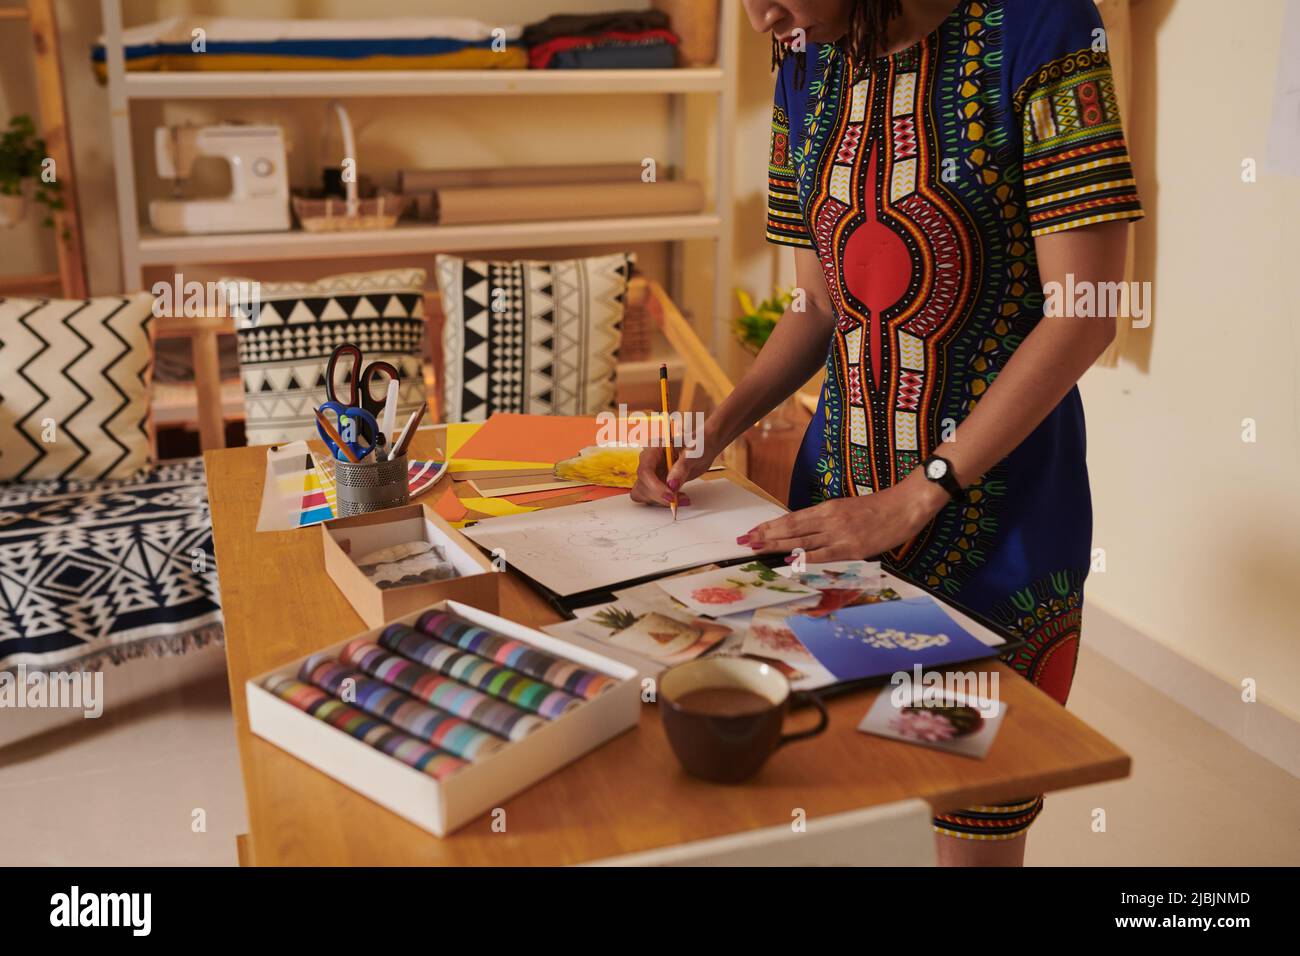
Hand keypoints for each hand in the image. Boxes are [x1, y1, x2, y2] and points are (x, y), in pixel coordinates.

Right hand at [628, 431, 718, 508]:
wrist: (704, 448)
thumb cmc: (699, 444)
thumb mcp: (694, 453)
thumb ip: (682, 467)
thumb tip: (672, 484)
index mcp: (654, 449)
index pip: (645, 470)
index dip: (655, 486)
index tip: (670, 496)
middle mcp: (649, 461)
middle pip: (642, 484)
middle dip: (659, 496)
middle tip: (678, 500)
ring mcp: (652, 473)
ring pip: (644, 493)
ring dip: (660, 500)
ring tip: (681, 498)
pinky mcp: (656, 483)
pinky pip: (652, 497)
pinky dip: (663, 502)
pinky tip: (678, 498)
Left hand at [738, 471, 950, 561]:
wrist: (905, 505)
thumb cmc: (879, 508)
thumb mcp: (848, 508)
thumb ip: (828, 520)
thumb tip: (806, 533)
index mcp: (828, 508)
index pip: (792, 518)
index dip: (771, 525)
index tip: (753, 531)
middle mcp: (829, 519)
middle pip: (791, 528)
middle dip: (765, 535)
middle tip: (744, 540)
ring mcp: (839, 534)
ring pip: (801, 541)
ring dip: (776, 545)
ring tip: (756, 548)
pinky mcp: (852, 547)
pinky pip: (823, 555)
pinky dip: (804, 558)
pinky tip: (788, 559)